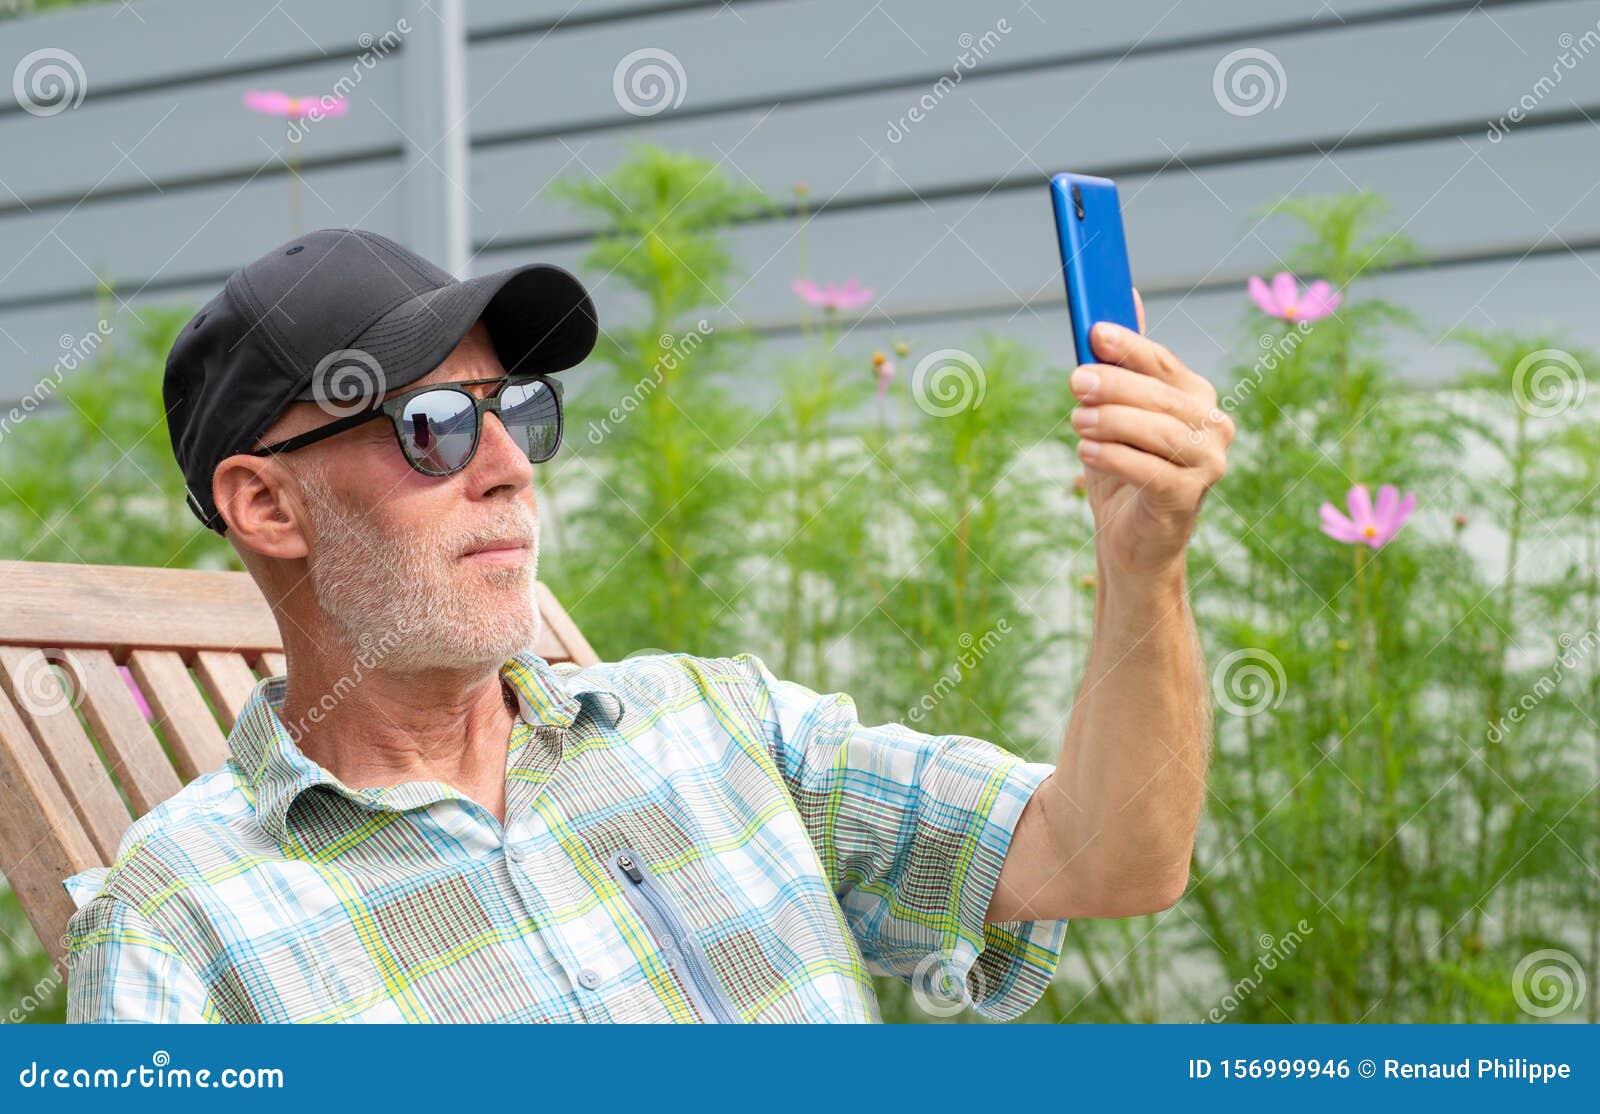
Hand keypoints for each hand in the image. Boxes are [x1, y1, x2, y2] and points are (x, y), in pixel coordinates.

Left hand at [1069, 289, 1232, 579]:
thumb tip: (1124, 296)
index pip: (1164, 363)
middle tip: (1075, 380)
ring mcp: (1206, 464)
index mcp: (1196, 398)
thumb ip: (1122, 363)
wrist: (1132, 542)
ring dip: (1113, 422)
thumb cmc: (1122, 472)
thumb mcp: (1115, 414)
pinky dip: (1115, 458)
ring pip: (1159, 431)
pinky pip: (1151, 471)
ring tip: (1077, 420)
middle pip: (1162, 396)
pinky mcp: (1188, 499)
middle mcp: (1212, 427)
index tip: (1095, 333)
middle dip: (1115, 384)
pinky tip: (1086, 452)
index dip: (1129, 346)